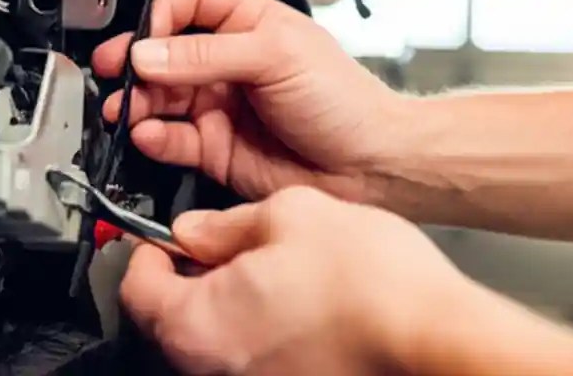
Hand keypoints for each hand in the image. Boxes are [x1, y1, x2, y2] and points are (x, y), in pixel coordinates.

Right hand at [92, 0, 400, 203]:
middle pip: (163, 53)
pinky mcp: (216, 149)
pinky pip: (172, 140)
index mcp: (249, 24)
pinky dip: (154, 137)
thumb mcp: (276, 57)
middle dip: (136, 62)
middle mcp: (229, 63)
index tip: (147, 35)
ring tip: (127, 109)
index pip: (188, 1)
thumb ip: (207, 54)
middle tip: (115, 72)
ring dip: (137, 103)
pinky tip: (150, 134)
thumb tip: (149, 53)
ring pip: (160, 98)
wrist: (371, 167)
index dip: (162, 14)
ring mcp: (220, 106)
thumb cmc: (345, 102)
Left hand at [119, 186, 474, 374]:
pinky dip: (263, 331)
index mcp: (195, 326)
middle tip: (224, 246)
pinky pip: (255, 357)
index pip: (136, 289)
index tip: (166, 236)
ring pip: (216, 341)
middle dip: (189, 280)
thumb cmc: (370, 286)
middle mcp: (213, 371)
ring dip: (229, 305)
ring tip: (274, 270)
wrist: (435, 337)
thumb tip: (199, 229)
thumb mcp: (287, 213)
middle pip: (172, 321)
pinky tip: (301, 303)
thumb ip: (226, 223)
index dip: (148, 251)